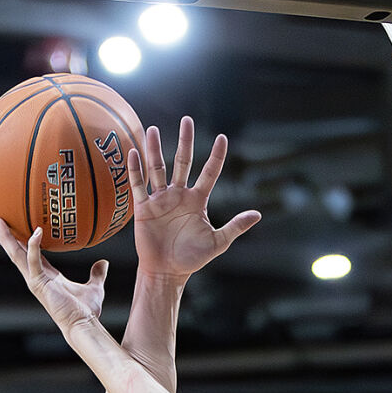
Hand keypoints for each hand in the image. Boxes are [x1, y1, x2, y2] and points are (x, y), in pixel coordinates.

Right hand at [0, 219, 107, 332]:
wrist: (82, 324)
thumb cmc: (85, 311)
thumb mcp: (94, 287)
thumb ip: (96, 275)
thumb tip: (103, 263)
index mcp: (47, 277)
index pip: (31, 255)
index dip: (24, 242)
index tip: (16, 229)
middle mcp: (37, 278)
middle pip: (18, 253)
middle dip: (8, 238)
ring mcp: (36, 281)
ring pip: (18, 256)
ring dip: (8, 239)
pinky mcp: (39, 284)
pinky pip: (33, 261)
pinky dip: (34, 246)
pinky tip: (36, 232)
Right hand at [130, 116, 260, 279]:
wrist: (167, 272)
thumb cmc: (192, 258)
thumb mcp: (218, 243)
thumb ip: (235, 226)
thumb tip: (258, 214)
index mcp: (198, 200)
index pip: (209, 172)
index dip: (216, 156)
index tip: (223, 137)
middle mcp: (179, 194)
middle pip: (182, 162)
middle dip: (185, 141)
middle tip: (186, 120)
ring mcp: (161, 199)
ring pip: (158, 168)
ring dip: (154, 150)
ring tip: (152, 130)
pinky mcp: (144, 208)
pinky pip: (139, 185)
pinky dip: (135, 170)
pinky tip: (133, 153)